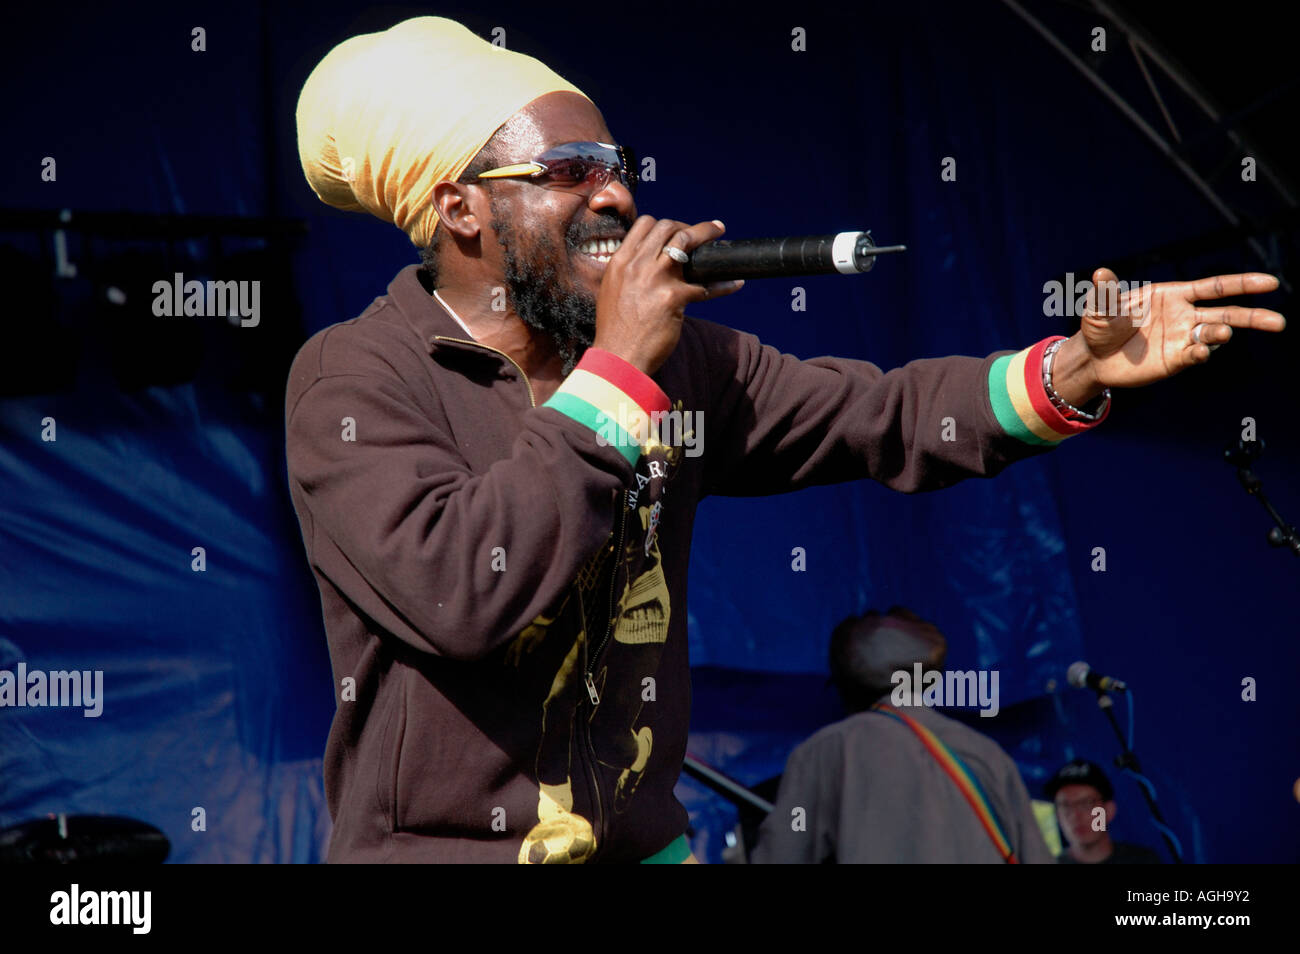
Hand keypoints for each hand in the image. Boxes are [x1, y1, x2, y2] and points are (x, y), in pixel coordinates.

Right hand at [593, 216, 744, 375]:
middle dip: (689, 226)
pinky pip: (705, 284)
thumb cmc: (617, 332)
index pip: (645, 224)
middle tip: (705, 233)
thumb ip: (629, 273)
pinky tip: (734, 283)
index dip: (665, 224)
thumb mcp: (612, 292)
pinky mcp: (673, 298)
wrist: (619, 358)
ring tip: (720, 234)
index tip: (678, 231)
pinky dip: (723, 284)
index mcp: (620, 262)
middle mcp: (636, 265)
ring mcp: (655, 279)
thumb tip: (649, 263)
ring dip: (706, 233)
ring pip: (685, 240)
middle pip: (667, 227)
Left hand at [1057, 267, 1284, 398]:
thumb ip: (1106, 293)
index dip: (1241, 284)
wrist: (1093, 358)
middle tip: (1278, 322)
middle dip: (1253, 317)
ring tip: (1223, 334)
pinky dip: (1200, 354)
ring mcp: (1182, 339)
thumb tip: (1100, 273)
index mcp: (1173, 295)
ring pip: (1213, 336)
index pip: (1213, 287)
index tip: (1270, 282)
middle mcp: (1184, 315)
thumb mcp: (1100, 308)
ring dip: (1222, 334)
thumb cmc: (1100, 326)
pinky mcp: (1175, 360)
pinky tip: (1199, 352)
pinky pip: (1195, 356)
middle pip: (1226, 314)